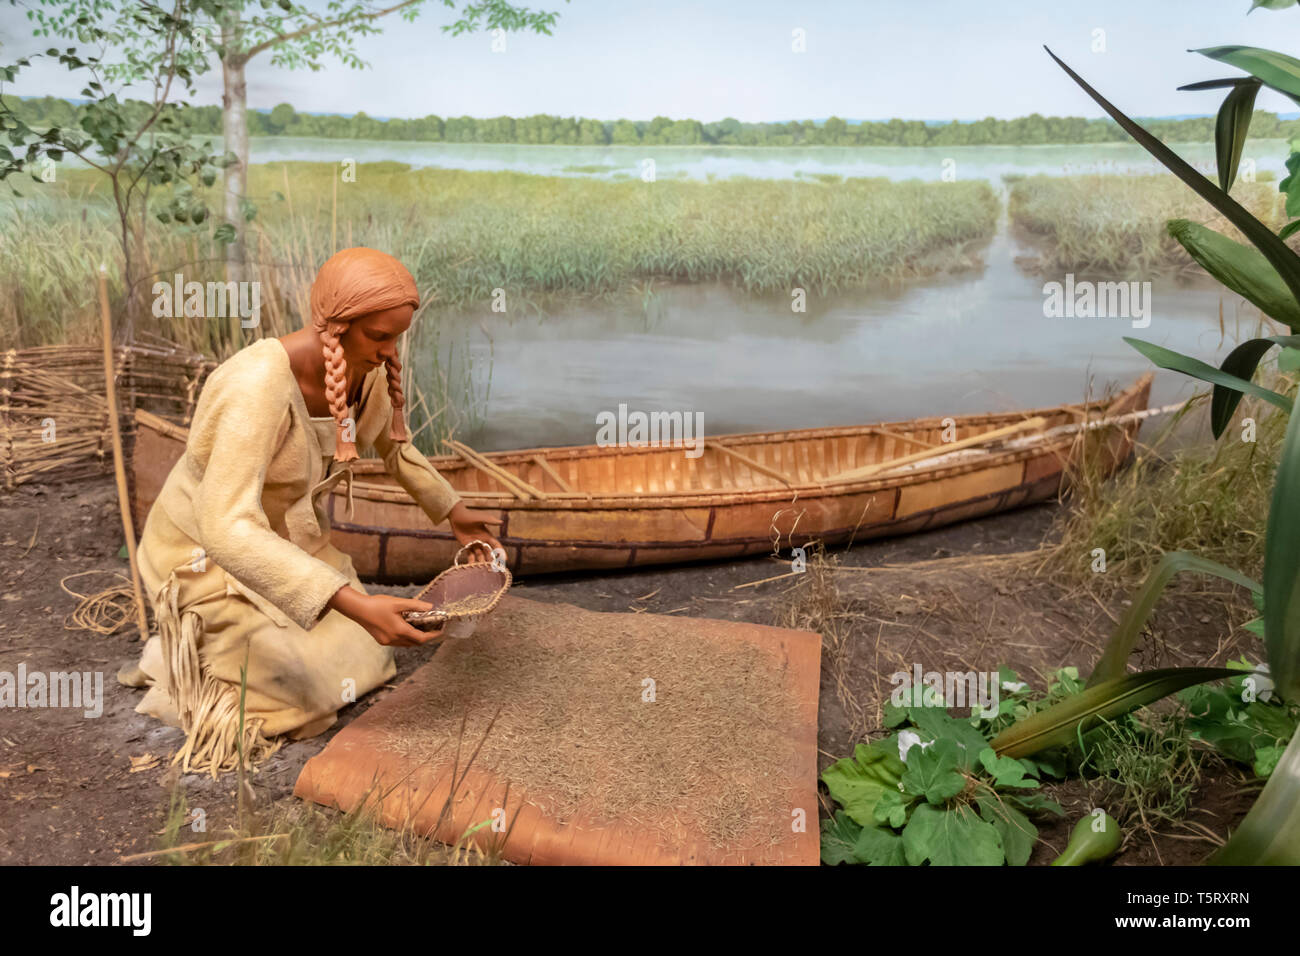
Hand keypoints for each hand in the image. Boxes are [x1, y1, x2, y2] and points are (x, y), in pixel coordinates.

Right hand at [327, 586, 443, 647]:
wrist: (358, 609)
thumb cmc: (377, 604)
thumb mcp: (398, 602)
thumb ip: (416, 606)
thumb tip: (431, 607)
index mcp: (400, 630)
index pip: (422, 638)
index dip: (433, 635)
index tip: (440, 630)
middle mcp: (394, 639)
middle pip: (415, 643)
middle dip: (425, 637)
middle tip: (433, 627)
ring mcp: (387, 642)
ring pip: (407, 644)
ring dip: (415, 638)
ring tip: (421, 626)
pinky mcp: (382, 641)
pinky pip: (398, 642)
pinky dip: (406, 637)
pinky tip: (406, 627)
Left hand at [447, 501, 504, 565]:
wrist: (457, 516)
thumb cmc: (469, 515)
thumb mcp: (480, 518)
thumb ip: (490, 521)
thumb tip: (501, 522)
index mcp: (488, 535)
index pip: (496, 546)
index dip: (501, 553)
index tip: (505, 560)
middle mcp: (482, 541)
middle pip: (489, 552)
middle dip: (491, 560)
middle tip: (493, 568)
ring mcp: (475, 544)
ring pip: (480, 555)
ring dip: (481, 562)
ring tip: (482, 569)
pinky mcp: (467, 545)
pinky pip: (470, 555)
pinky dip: (471, 560)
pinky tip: (471, 566)